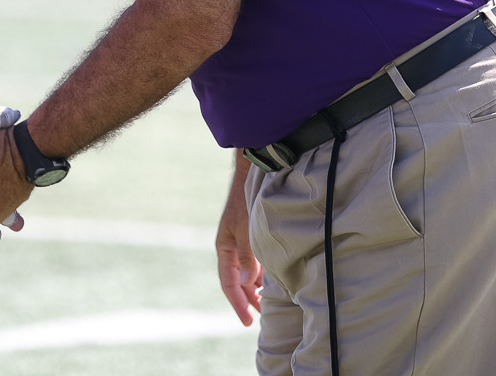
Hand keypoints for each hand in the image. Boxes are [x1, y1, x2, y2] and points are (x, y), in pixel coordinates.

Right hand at [218, 156, 260, 324]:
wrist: (252, 174)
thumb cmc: (246, 201)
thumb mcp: (246, 231)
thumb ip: (246, 257)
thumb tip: (245, 284)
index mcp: (224, 248)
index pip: (229, 283)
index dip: (238, 303)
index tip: (247, 321)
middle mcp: (231, 247)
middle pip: (237, 281)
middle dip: (246, 299)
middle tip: (257, 318)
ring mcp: (241, 242)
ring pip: (247, 272)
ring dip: (255, 288)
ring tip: (266, 303)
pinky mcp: (251, 235)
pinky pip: (254, 261)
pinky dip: (261, 274)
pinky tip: (271, 281)